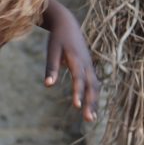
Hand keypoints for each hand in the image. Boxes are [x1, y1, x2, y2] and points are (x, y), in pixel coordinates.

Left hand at [39, 0, 98, 121]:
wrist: (68, 25)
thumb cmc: (58, 38)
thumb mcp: (52, 51)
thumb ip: (51, 68)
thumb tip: (48, 85)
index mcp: (77, 59)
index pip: (79, 79)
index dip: (78, 92)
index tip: (77, 106)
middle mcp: (87, 65)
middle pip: (92, 87)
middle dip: (90, 103)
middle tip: (89, 120)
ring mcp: (90, 67)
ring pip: (95, 87)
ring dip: (94, 103)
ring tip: (91, 119)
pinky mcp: (89, 69)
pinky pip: (94, 85)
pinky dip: (94, 97)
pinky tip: (91, 107)